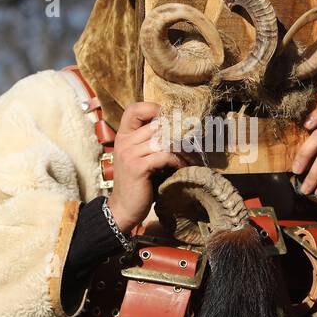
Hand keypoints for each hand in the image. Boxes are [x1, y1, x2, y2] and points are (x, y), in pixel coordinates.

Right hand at [106, 102, 185, 232]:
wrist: (124, 208)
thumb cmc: (136, 182)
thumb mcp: (139, 157)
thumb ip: (150, 142)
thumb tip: (178, 129)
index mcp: (123, 136)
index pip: (134, 109)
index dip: (153, 108)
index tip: (170, 119)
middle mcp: (124, 141)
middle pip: (157, 124)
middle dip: (178, 132)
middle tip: (192, 140)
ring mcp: (130, 154)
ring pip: (163, 139)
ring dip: (181, 148)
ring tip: (191, 156)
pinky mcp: (138, 167)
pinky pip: (164, 155)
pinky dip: (177, 160)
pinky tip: (183, 166)